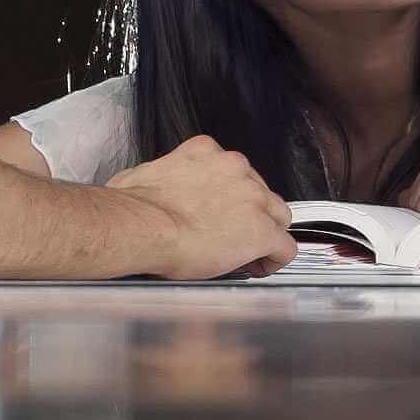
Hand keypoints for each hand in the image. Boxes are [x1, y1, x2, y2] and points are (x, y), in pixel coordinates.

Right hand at [109, 134, 296, 278]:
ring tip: (249, 254)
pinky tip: (261, 268)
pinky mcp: (261, 230)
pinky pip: (284, 247)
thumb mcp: (143, 175)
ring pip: (278, 216)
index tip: (224, 213)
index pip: (233, 172)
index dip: (231, 197)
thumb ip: (159, 177)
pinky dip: (275, 260)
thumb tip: (149, 188)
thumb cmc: (134, 207)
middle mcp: (235, 168)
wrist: (143, 227)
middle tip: (234, 236)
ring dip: (266, 234)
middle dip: (251, 214)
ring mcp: (253, 198)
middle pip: (260, 192)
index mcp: (207, 152)